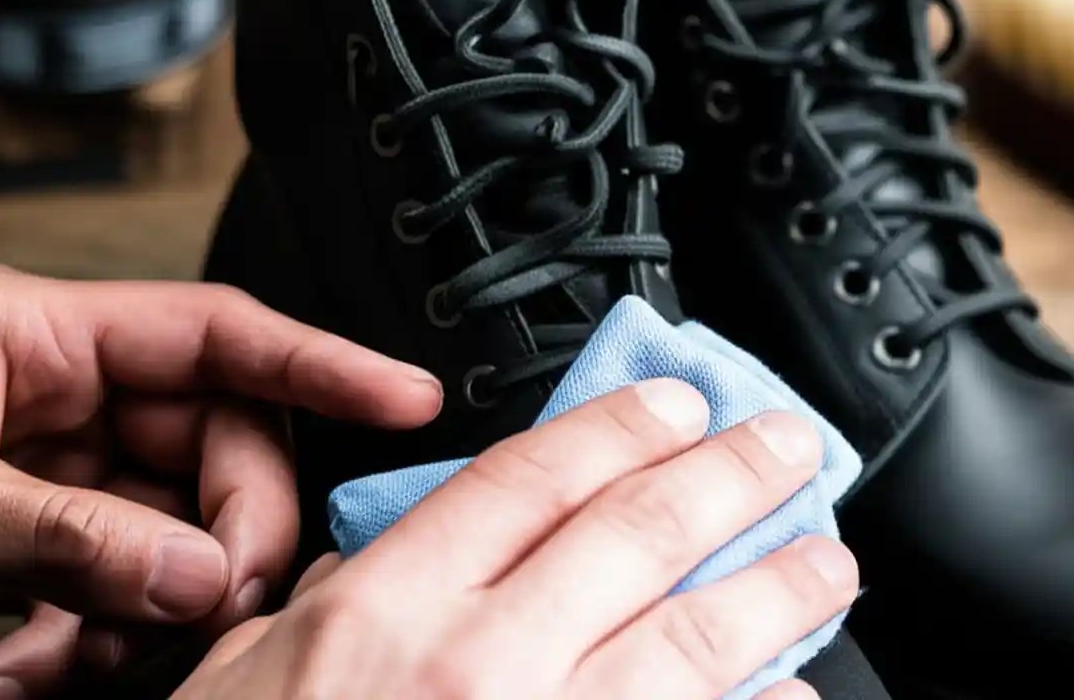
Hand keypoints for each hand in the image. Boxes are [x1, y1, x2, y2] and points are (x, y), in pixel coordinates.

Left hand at [0, 266, 442, 698]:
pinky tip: (28, 679)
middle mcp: (64, 397)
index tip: (403, 397)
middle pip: (218, 451)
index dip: (322, 362)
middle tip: (212, 607)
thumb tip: (197, 581)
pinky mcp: (44, 543)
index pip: (219, 333)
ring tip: (65, 667)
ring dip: (144, 615)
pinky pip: (122, 588)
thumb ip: (64, 537)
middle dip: (225, 538)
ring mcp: (60, 473)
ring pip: (179, 535)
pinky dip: (93, 648)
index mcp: (39, 338)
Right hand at [175, 380, 855, 699]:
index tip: (673, 404)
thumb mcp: (245, 677)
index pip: (529, 478)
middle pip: (635, 535)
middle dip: (727, 476)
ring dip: (775, 588)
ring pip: (692, 637)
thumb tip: (372, 556)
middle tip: (782, 445)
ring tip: (828, 557)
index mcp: (390, 611)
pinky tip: (793, 693)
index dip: (615, 426)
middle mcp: (479, 665)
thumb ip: (326, 603)